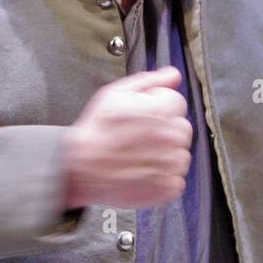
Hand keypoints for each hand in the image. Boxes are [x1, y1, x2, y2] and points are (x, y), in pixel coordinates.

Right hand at [62, 66, 191, 209]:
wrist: (80, 168)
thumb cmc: (95, 132)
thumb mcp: (115, 94)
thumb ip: (149, 81)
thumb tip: (173, 75)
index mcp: (161, 111)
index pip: (178, 103)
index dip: (160, 108)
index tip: (145, 116)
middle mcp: (170, 137)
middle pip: (182, 129)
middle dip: (166, 131)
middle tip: (141, 138)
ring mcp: (170, 164)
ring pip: (181, 155)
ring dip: (166, 156)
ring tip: (140, 156)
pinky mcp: (167, 187)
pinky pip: (177, 180)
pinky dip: (163, 179)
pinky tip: (143, 172)